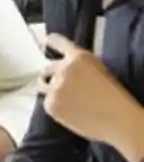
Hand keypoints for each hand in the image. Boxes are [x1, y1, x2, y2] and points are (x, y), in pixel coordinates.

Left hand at [41, 34, 143, 149]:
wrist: (118, 120)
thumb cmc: (114, 97)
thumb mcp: (99, 71)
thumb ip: (79, 66)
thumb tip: (63, 67)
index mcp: (79, 57)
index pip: (59, 42)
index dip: (51, 41)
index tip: (44, 41)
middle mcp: (63, 68)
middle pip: (47, 68)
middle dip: (51, 76)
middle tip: (62, 86)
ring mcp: (55, 86)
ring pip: (43, 85)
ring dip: (50, 90)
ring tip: (68, 100)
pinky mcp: (50, 103)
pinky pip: (47, 103)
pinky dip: (56, 106)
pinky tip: (71, 112)